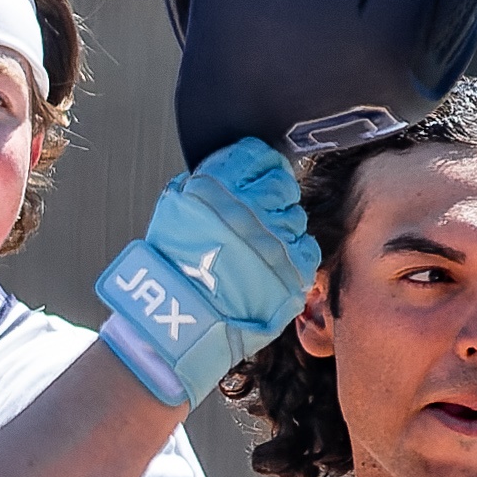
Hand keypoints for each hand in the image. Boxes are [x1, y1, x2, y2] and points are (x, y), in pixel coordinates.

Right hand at [96, 138, 321, 406]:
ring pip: (296, 217)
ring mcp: (275, 240)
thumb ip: (205, 183)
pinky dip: (294, 254)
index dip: (261, 164)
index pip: (258, 156)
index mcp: (219, 187)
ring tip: (260, 246)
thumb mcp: (175, 208)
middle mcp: (251, 209)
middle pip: (282, 185)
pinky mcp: (292, 270)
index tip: (260, 173)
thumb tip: (232, 169)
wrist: (175, 320)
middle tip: (259, 215)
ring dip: (282, 227)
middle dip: (273, 196)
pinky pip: (307, 249)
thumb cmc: (170, 267)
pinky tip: (273, 264)